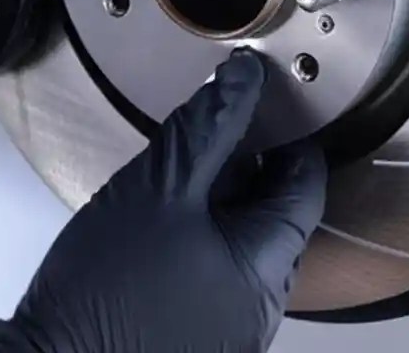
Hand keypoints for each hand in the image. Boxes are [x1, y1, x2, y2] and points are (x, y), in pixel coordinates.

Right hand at [0, 50, 327, 352]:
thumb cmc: (103, 297)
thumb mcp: (158, 189)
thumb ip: (207, 127)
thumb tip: (244, 79)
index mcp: (267, 271)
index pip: (305, 185)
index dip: (291, 133)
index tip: (269, 100)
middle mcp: (257, 304)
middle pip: (274, 212)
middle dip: (251, 161)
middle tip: (221, 120)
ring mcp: (224, 323)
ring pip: (239, 239)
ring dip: (220, 195)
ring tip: (184, 161)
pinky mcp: (187, 328)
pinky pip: (210, 265)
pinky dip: (197, 229)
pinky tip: (161, 211)